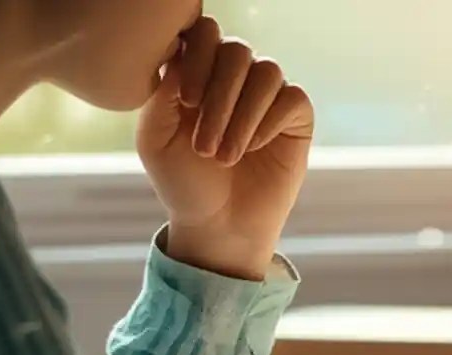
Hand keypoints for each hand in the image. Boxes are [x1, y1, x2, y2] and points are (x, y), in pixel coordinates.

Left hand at [137, 16, 314, 280]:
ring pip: (266, 72)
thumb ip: (161, 94)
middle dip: (219, 98)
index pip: (205, 34)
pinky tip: (254, 149)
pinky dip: (270, 123)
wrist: (219, 225)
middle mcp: (236, 76)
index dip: (199, 58)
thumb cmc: (184, 182)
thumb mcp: (155, 139)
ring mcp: (268, 95)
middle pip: (237, 51)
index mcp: (199, 72)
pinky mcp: (296, 117)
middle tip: (204, 147)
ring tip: (225, 157)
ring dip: (243, 116)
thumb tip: (183, 57)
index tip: (187, 103)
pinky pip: (292, 98)